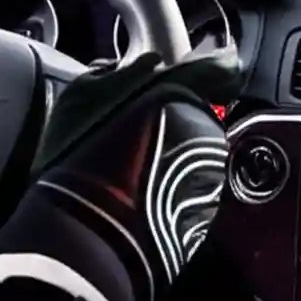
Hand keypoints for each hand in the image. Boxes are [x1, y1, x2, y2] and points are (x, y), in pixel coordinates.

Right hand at [0, 50, 240, 300]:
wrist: (84, 241)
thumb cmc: (78, 164)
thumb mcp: (83, 95)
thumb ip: (123, 71)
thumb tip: (146, 64)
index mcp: (181, 95)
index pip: (222, 65)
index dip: (214, 60)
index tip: (206, 59)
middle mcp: (206, 134)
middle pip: (202, 111)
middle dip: (177, 113)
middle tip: (136, 124)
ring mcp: (209, 178)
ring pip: (196, 149)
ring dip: (174, 150)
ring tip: (129, 165)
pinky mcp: (205, 215)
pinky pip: (192, 185)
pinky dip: (172, 184)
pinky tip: (138, 194)